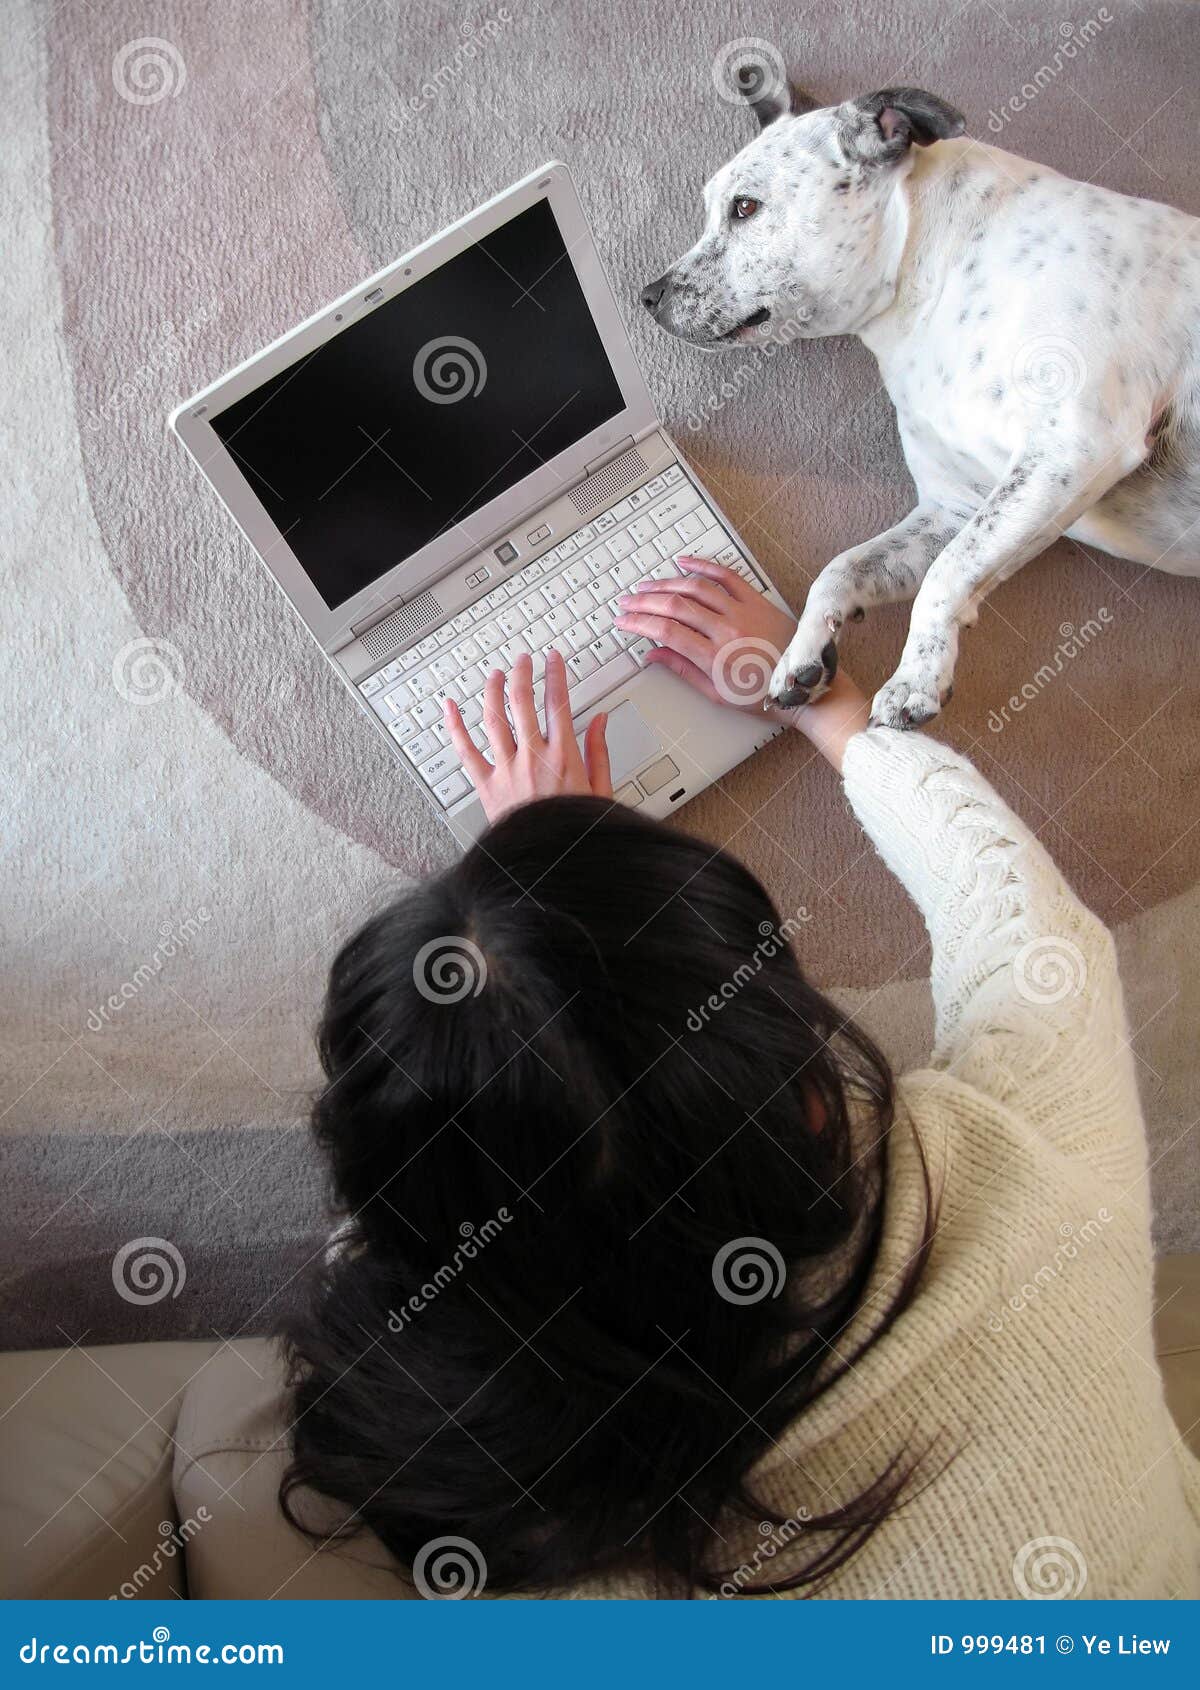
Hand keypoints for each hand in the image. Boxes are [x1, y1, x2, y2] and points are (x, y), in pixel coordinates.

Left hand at [444, 649, 611, 823]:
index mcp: (564, 756)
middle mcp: (532, 757)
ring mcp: (506, 770)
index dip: (555, 674)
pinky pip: (465, 751)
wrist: (551, 866)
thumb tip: (600, 721)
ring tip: (495, 675)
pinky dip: (455, 726)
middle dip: (523, 673)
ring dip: (493, 690)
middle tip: (524, 661)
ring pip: (494, 718)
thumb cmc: (575, 832)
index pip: (558, 702)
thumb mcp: (601, 790)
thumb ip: (599, 752)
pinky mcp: (487, 786)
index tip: (554, 660)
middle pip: (523, 701)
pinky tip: (449, 708)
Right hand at [614, 556, 797, 713]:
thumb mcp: (717, 694)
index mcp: (714, 657)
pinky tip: (684, 563)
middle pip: (675, 605)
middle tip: (627, 602)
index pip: (666, 631)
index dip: (639, 623)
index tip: (624, 621)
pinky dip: (703, 566)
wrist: (804, 685)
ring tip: (647, 586)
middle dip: (645, 601)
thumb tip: (653, 655)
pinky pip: (726, 576)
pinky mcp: (756, 601)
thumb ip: (682, 670)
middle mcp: (727, 630)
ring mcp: (743, 612)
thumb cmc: (763, 695)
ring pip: (696, 587)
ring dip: (666, 583)